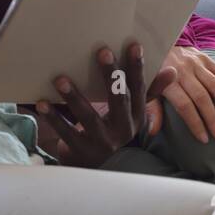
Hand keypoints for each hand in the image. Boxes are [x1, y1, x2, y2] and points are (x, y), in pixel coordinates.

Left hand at [34, 42, 175, 167]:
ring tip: (60, 79)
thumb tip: (172, 71)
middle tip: (102, 51)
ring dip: (74, 96)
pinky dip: (53, 118)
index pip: (138, 89)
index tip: (134, 45)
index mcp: (136, 117)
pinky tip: (41, 103)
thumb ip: (148, 92)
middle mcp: (122, 130)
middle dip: (111, 76)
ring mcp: (102, 142)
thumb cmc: (115, 132)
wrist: (99, 168)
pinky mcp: (81, 150)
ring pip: (88, 117)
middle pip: (118, 100)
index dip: (137, 68)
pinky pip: (65, 132)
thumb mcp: (133, 114)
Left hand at [151, 46, 214, 141]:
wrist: (157, 43)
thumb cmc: (153, 73)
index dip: (195, 123)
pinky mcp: (206, 58)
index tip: (204, 138)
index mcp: (167, 81)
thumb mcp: (148, 90)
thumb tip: (152, 132)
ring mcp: (196, 63)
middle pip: (201, 97)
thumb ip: (151, 109)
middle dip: (212, 119)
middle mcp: (183, 71)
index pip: (184, 105)